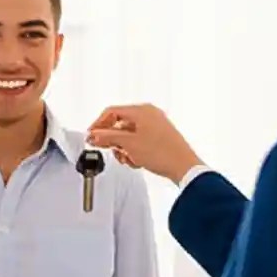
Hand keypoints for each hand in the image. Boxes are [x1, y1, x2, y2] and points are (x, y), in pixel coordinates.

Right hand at [87, 104, 202, 184]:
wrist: (184, 167)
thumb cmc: (162, 153)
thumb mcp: (128, 144)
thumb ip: (108, 138)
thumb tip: (94, 135)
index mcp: (142, 110)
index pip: (112, 112)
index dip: (98, 125)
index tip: (92, 137)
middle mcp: (150, 114)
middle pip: (121, 123)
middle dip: (113, 139)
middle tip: (110, 149)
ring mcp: (156, 125)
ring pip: (130, 134)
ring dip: (124, 148)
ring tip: (128, 158)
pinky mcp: (161, 137)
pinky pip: (140, 140)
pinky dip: (135, 150)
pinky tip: (137, 160)